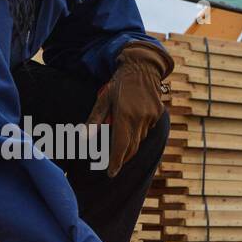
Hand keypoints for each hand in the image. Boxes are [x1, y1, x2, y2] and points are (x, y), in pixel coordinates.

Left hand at [85, 42, 173, 177]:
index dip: (115, 162)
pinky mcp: (157, 114)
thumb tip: (83, 139)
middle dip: (122, 159)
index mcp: (124, 115)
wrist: (141, 68)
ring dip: (129, 144)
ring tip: (120, 144)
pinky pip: (146, 130)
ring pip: (139, 139)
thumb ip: (94, 120)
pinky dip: (138, 132)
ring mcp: (150, 116)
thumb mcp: (102, 99)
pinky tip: (132, 122)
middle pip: (131, 147)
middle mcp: (139, 118)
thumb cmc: (118, 84)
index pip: (120, 145)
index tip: (110, 173)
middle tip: (113, 166)